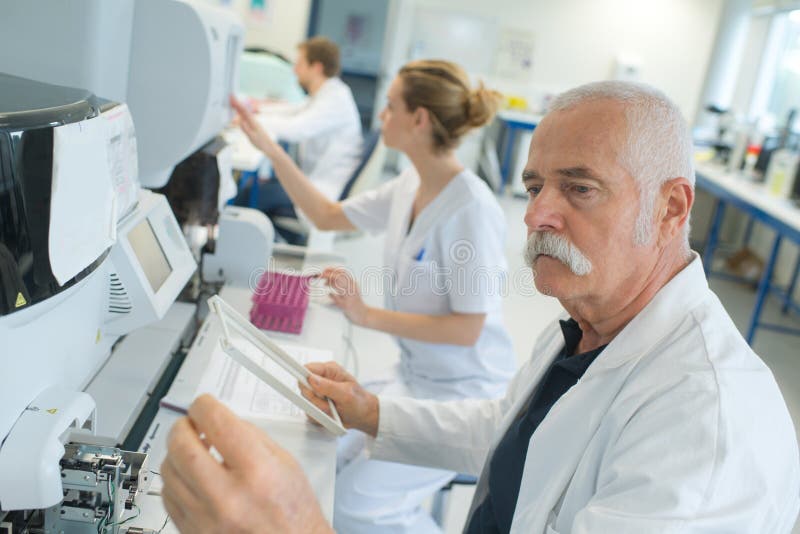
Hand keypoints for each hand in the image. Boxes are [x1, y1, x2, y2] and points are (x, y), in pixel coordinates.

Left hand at [161, 395, 331, 533]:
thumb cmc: (294, 513)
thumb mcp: (286, 462)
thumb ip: (250, 436)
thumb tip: (219, 420)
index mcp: (258, 473)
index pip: (217, 423)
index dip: (204, 405)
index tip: (203, 404)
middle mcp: (228, 498)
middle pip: (182, 447)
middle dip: (182, 426)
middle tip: (190, 423)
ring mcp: (206, 520)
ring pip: (168, 471)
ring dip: (176, 452)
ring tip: (192, 450)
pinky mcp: (193, 533)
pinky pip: (168, 498)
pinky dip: (175, 480)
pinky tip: (189, 476)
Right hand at [229, 95, 280, 157]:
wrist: (269, 146)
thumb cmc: (261, 143)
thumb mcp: (252, 137)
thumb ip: (246, 129)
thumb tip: (241, 122)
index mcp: (252, 122)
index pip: (243, 110)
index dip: (237, 103)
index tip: (232, 97)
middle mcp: (252, 120)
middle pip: (243, 109)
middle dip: (236, 103)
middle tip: (230, 97)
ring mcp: (252, 122)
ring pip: (244, 113)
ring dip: (238, 107)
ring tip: (232, 102)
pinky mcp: (252, 125)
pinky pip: (245, 117)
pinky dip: (240, 113)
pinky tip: (238, 113)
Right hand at [301, 361, 379, 436]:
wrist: (363, 416)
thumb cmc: (359, 402)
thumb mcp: (346, 394)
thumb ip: (329, 386)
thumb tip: (312, 379)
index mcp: (330, 370)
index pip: (307, 369)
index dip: (303, 378)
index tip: (302, 385)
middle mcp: (322, 380)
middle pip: (304, 388)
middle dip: (316, 400)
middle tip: (329, 402)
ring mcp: (318, 393)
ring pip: (306, 402)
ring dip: (319, 409)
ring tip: (333, 409)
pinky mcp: (316, 404)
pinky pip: (309, 412)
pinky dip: (319, 416)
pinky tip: (330, 414)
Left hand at [320, 267, 369, 325]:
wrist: (363, 314)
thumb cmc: (355, 303)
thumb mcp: (350, 290)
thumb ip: (341, 285)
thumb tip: (328, 279)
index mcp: (353, 284)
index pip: (342, 272)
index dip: (332, 270)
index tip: (325, 270)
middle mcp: (352, 288)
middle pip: (340, 277)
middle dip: (329, 274)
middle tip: (321, 275)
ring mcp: (349, 297)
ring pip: (339, 285)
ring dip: (329, 282)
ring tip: (325, 284)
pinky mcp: (346, 305)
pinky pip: (336, 298)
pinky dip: (331, 294)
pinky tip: (330, 294)